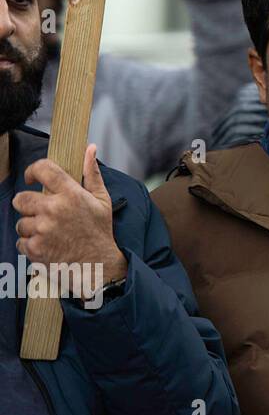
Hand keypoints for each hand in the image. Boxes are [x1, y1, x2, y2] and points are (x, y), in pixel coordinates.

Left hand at [14, 145, 123, 298]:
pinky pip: (21, 241)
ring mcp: (43, 229)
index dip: (33, 171)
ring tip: (50, 234)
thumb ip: (92, 173)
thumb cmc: (99, 231)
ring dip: (31, 228)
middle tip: (42, 213)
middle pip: (21, 198)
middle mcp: (54, 209)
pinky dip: (30, 245)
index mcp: (71, 194)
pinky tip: (47, 245)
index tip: (32, 178)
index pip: (43, 169)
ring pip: (21, 222)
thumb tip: (90, 149)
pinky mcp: (35, 248)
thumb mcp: (102, 200)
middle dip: (28, 205)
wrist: (98, 266)